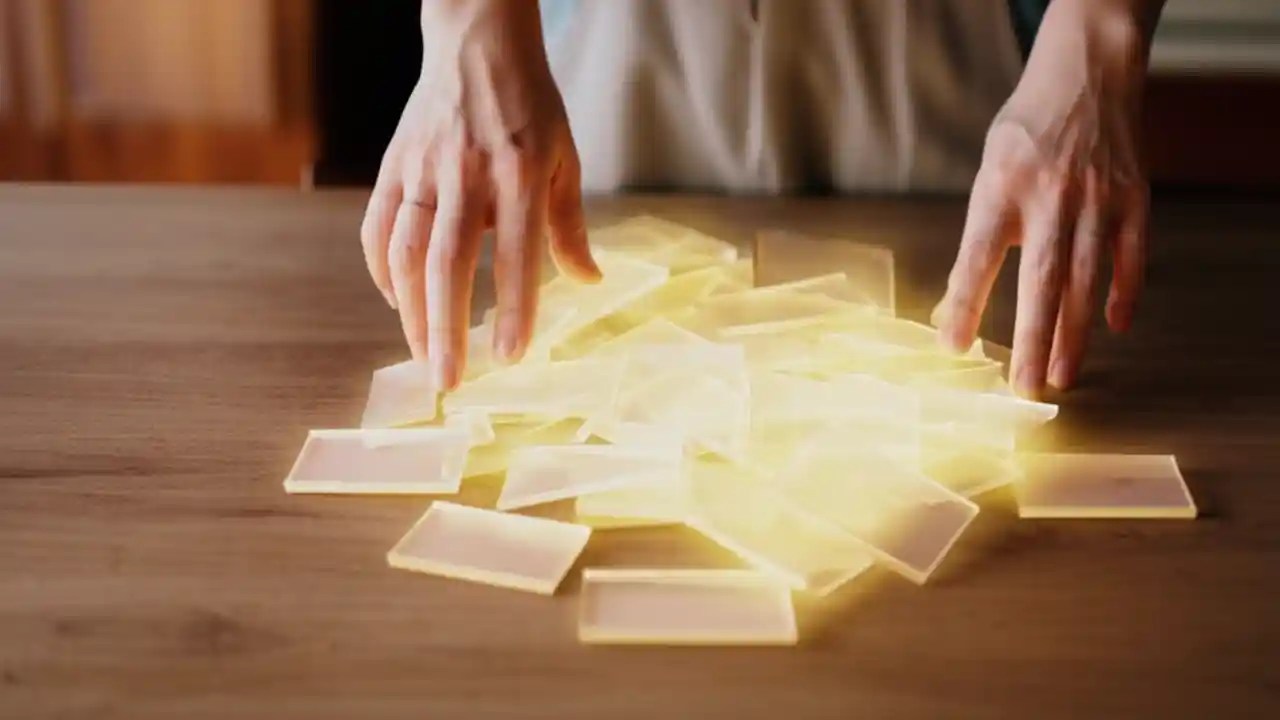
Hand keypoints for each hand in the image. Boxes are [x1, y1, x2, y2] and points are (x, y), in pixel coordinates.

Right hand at [361, 0, 599, 389]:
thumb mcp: (565, 157)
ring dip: (411, 312)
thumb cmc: (530, 106)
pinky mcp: (394, 165)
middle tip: (448, 381)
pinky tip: (398, 302)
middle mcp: (468, 173)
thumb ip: (569, 225)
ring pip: (407, 252)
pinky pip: (379, 228)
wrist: (476, 43)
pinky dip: (384, 272)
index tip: (510, 355)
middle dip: (445, 328)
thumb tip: (588, 281)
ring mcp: (424, 169)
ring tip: (423, 355)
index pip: (517, 253)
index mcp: (521, 172)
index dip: (513, 307)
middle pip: (449, 263)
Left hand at [934, 0, 1160, 397]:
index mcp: (1002, 189)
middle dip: (1032, 339)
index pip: (979, 256)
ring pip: (1086, 280)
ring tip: (1060, 376)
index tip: (952, 346)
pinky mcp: (1134, 199)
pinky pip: (1131, 258)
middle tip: (1024, 388)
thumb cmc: (1025, 137)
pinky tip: (1113, 327)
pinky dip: (1124, 294)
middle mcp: (1051, 197)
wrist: (1087, 76)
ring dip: (1073, 334)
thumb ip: (977, 242)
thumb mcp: (988, 177)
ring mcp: (1097, 200)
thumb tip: (950, 312)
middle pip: (1040, 281)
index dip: (965, 302)